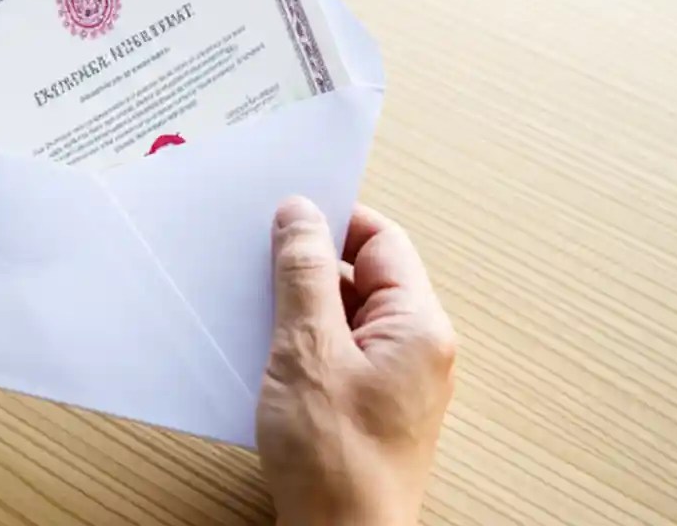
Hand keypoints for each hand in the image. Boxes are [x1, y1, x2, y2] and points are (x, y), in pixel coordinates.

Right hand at [256, 197, 455, 525]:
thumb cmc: (335, 461)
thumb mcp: (306, 349)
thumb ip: (304, 274)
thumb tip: (300, 214)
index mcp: (419, 325)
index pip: (382, 241)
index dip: (332, 222)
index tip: (284, 216)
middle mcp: (418, 347)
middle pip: (365, 276)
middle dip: (309, 267)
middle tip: (258, 264)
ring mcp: (396, 379)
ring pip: (346, 315)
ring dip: (302, 308)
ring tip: (258, 314)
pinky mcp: (372, 404)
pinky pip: (338, 351)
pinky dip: (304, 344)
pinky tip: (268, 354)